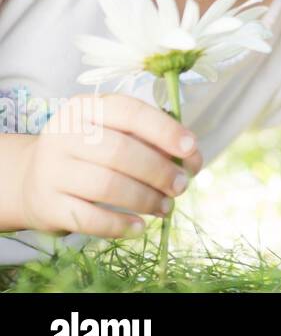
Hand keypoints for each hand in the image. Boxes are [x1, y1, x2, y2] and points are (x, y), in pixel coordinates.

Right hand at [16, 93, 203, 237]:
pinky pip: (89, 218)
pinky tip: (139, 227)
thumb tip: (192, 160)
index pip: (129, 111)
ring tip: (166, 207)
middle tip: (181, 186)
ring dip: (145, 199)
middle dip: (159, 171)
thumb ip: (153, 139)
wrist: (33, 179)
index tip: (190, 148)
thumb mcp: (115, 133)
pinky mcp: (46, 205)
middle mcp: (63, 135)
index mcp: (84, 108)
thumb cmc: (91, 152)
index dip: (164, 129)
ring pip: (106, 185)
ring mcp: (50, 170)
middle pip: (120, 152)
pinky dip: (120, 225)